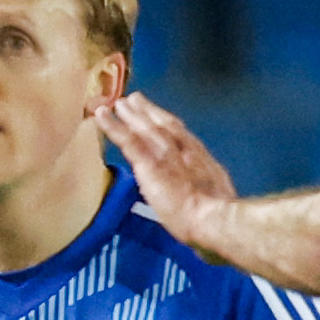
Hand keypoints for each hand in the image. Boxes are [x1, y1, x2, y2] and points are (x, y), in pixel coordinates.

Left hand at [98, 92, 249, 254]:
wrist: (214, 219)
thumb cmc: (218, 219)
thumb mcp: (218, 200)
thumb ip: (206, 193)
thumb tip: (204, 199)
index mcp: (201, 160)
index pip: (182, 136)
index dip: (168, 124)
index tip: (159, 116)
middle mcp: (184, 151)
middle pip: (163, 125)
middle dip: (149, 112)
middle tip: (135, 99)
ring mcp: (166, 155)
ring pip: (145, 129)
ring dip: (130, 114)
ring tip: (117, 104)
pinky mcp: (150, 164)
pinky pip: (127, 140)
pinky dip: (113, 126)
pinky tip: (101, 116)